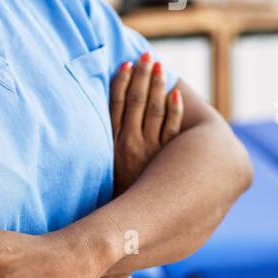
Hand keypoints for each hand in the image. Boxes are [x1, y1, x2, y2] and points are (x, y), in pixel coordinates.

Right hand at [109, 51, 183, 196]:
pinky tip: (176, 94)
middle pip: (136, 101)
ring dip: (157, 85)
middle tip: (146, 54)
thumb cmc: (116, 192)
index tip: (125, 63)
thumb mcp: (104, 167)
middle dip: (142, 75)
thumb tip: (100, 121)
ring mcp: (150, 150)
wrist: (129, 223)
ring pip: (154, 110)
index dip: (121, 82)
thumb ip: (107, 145)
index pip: (115, 104)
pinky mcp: (167, 159)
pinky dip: (174, 111)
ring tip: (159, 65)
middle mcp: (130, 143)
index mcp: (112, 143)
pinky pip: (172, 130)